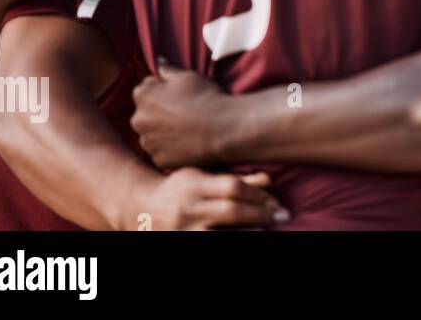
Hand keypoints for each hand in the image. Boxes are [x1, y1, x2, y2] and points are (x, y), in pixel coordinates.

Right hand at [124, 168, 288, 230]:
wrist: (139, 209)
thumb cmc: (179, 188)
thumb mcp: (202, 176)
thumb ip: (235, 180)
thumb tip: (270, 180)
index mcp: (193, 185)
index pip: (232, 188)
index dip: (258, 195)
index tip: (276, 202)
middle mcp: (186, 208)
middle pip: (231, 211)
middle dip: (260, 214)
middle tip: (282, 216)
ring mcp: (182, 230)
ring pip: (221, 235)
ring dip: (248, 233)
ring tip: (264, 230)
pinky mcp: (179, 243)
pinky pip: (209, 245)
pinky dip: (231, 242)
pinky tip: (246, 236)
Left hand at [131, 62, 237, 168]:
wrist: (224, 127)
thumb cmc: (206, 97)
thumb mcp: (187, 76)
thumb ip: (167, 69)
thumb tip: (157, 60)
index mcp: (142, 95)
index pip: (144, 91)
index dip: (162, 92)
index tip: (179, 96)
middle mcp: (138, 119)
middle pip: (144, 114)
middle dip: (157, 113)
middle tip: (183, 113)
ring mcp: (147, 142)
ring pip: (151, 135)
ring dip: (162, 132)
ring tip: (186, 129)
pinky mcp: (159, 159)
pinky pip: (161, 153)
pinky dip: (170, 149)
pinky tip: (187, 143)